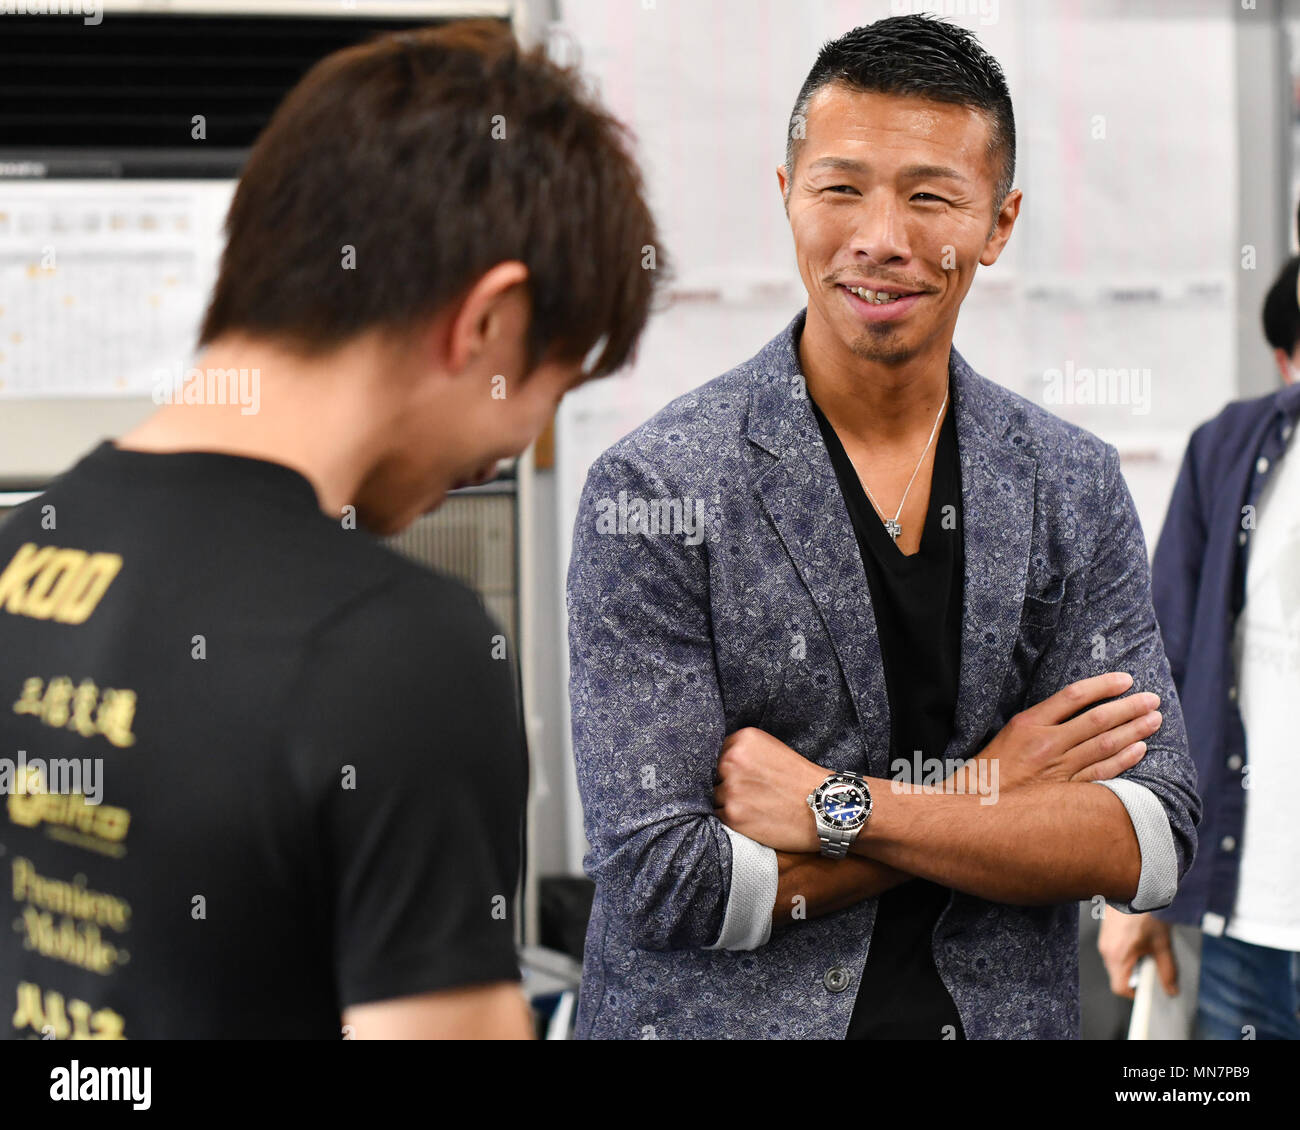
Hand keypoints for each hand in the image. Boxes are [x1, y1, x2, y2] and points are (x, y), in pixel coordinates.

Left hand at [713, 727, 826, 851]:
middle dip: (727, 784)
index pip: (719, 753)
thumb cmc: (801, 780)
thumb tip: (720, 764)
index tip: (744, 776)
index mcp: (743, 739)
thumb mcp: (773, 750)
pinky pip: (719, 817)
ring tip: (755, 806)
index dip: (730, 767)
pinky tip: (753, 818)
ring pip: (715, 796)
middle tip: (751, 793)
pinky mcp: (733, 814)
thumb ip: (745, 753)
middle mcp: (732, 760)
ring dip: (729, 803)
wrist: (825, 807)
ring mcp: (730, 788)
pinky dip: (732, 820)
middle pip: (713, 774)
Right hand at [955, 672, 1161, 793]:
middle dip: (1129, 707)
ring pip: (1104, 745)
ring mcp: (1057, 769)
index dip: (1103, 686)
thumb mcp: (1009, 734)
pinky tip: (1139, 749)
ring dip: (1134, 731)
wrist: (974, 806)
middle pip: (1097, 719)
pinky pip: (1101, 774)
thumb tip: (1077, 709)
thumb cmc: (990, 769)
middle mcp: (1046, 744)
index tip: (1126, 680)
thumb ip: (1041, 722)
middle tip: (1153, 699)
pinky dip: (1122, 760)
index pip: (1073, 696)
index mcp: (1028, 723)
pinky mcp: (1064, 793)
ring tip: (1154, 720)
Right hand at [1098, 910, 1177, 998]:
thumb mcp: (1162, 943)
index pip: (1120, 988)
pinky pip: (1113, 951)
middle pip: (1117, 976)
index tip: (1148, 989)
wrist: (1133, 886)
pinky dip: (1125, 952)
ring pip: (1115, 963)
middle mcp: (1106, 950)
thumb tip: (1171, 989)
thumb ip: (1167, 970)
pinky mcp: (1105, 932)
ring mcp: (1103, 940)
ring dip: (1130, 963)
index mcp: (1118, 956)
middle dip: (1135, 976)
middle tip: (1152, 966)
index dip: (1135, 993)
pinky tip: (1138, 939)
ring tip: (1146, 949)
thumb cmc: (1145, 912)